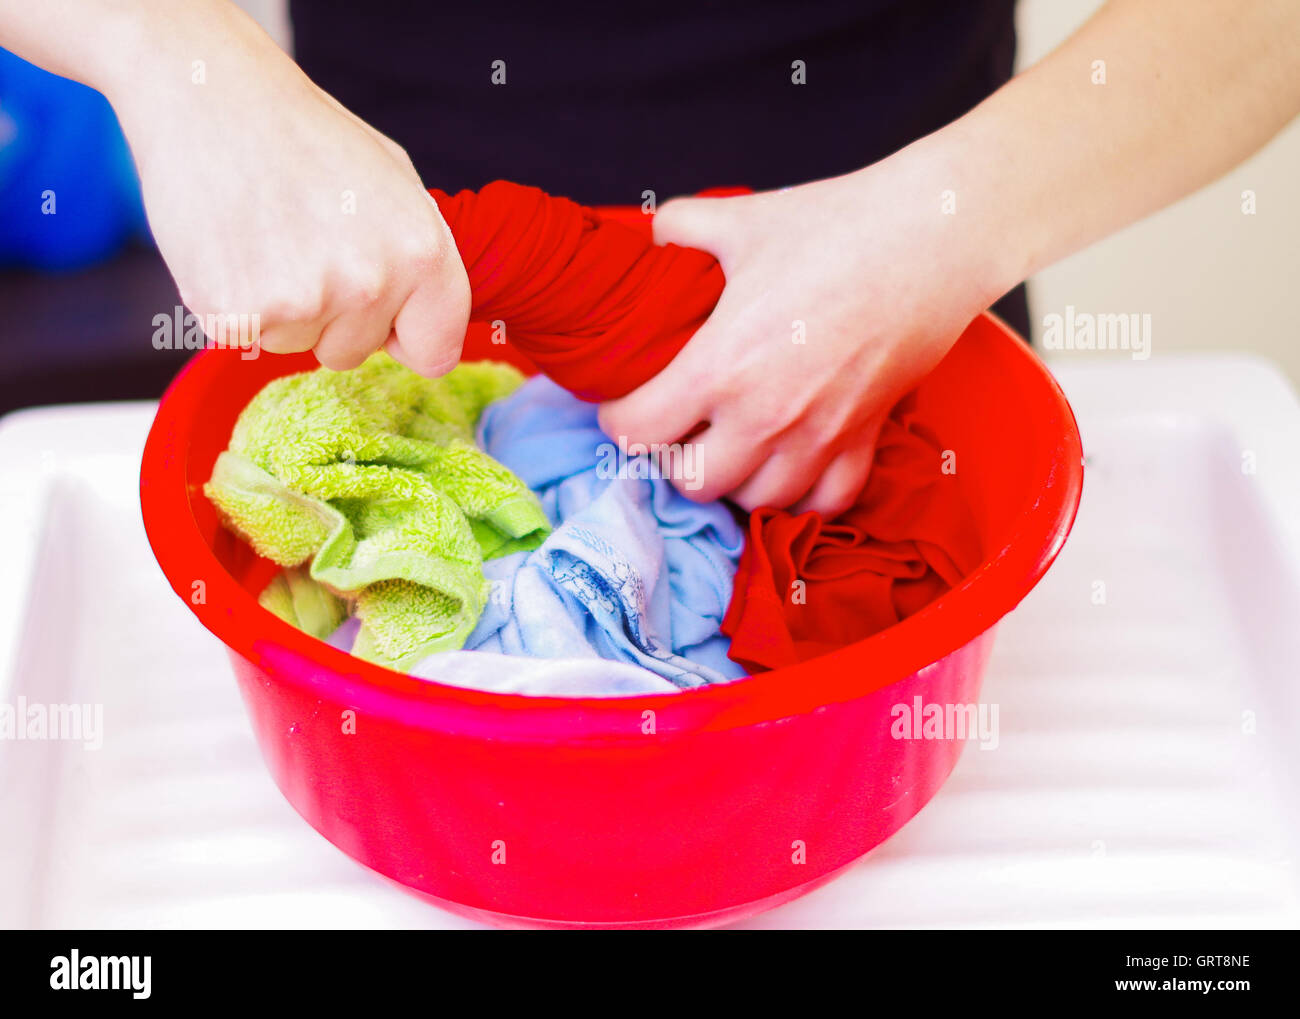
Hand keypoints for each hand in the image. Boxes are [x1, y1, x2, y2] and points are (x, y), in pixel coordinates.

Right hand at [110, 4, 467, 373]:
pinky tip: (233, 248)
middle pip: (354, 354)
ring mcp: (303, 302)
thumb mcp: (396, 183)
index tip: (384, 318)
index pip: (436, 352)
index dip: (405, 336)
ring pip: (296, 346)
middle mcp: (371, 284)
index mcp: (423, 254)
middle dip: (331, 317)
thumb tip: (427, 316)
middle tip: (303, 245)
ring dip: (282, 309)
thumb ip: (421, 259)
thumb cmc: (305, 135)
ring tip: (267, 238)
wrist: (210, 94)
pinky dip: (235, 305)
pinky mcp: (238, 313)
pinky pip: (246, 338)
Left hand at [598, 145, 1010, 516]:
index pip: (638, 431)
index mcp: (721, 366)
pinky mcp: (865, 440)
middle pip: (692, 482)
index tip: (625, 402)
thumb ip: (681, 227)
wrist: (930, 239)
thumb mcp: (740, 218)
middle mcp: (765, 417)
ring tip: (731, 445)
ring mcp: (818, 437)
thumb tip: (654, 234)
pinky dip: (802, 496)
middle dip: (673, 458)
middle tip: (678, 425)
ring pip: (755, 502)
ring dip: (734, 480)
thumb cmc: (836, 227)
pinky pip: (825, 503)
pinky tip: (790, 465)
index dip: (617, 418)